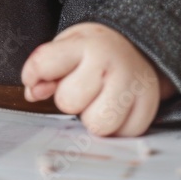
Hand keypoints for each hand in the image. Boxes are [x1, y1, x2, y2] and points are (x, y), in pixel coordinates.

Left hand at [20, 22, 175, 136]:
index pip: (44, 64)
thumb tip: (33, 93)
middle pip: (68, 102)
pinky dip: (116, 127)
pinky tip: (116, 108)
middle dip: (69, 100)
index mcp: (85, 44)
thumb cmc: (94, 51)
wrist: (136, 47)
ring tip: (98, 100)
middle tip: (81, 88)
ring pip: (97, 126)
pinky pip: (121, 135)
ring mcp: (133, 85)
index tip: (36, 79)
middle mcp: (110, 63)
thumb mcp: (66, 48)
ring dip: (93, 118)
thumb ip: (44, 69)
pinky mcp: (148, 107)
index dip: (32, 75)